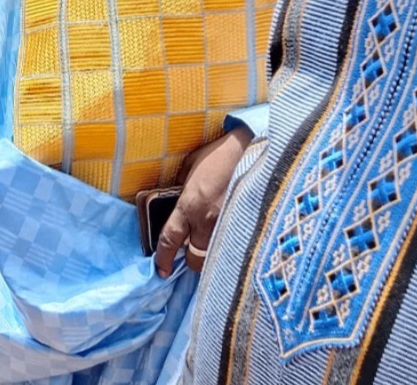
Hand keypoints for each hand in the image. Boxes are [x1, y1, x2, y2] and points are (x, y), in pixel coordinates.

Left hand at [154, 128, 252, 277]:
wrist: (254, 147)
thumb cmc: (220, 152)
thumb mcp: (191, 166)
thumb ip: (184, 187)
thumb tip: (178, 198)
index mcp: (190, 205)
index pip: (170, 239)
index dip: (164, 258)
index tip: (162, 270)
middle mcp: (208, 221)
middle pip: (195, 259)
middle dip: (191, 259)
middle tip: (192, 251)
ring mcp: (231, 225)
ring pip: (216, 258)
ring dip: (211, 256)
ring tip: (212, 247)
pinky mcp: (250, 226)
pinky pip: (236, 248)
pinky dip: (231, 249)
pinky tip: (232, 242)